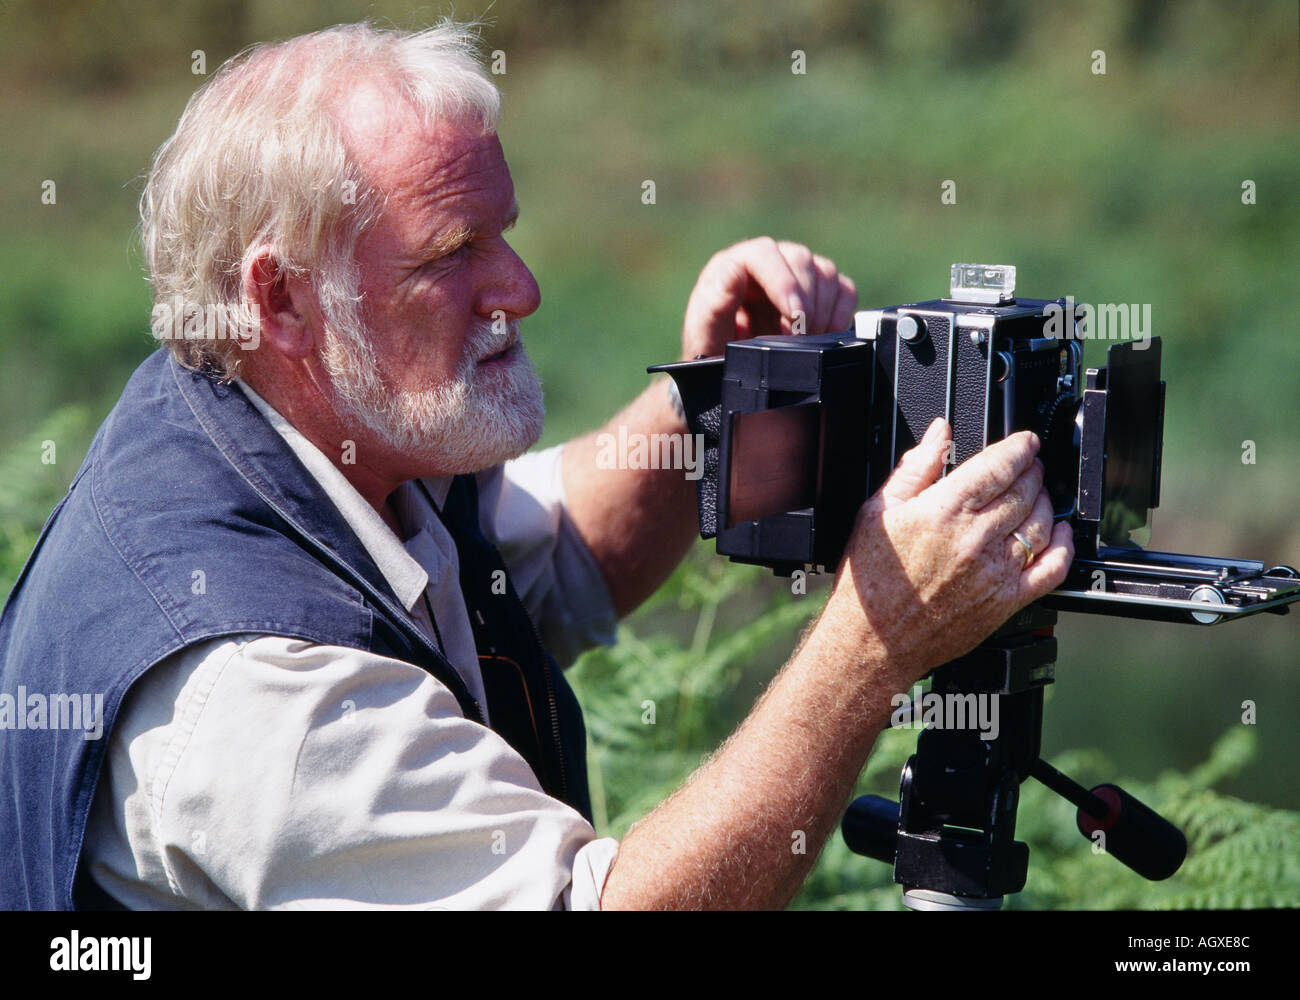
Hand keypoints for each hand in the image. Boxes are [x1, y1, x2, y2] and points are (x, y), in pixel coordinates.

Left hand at [679, 238, 857, 360]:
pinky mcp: (818, 293)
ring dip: (823, 309)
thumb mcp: (705, 332)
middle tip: (798, 336)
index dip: (783, 280)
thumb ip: (714, 303)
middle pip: (800, 259)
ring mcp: (795, 276)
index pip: (764, 253)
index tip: (793, 314)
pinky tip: (824, 335)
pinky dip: (841, 313)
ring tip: (806, 339)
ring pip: (825, 272)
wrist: (729, 370)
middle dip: (806, 301)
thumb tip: (733, 272)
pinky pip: (844, 289)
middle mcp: (767, 263)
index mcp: (733, 265)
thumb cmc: (712, 349)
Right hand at [822, 418, 1073, 687]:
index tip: (1025, 441)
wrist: (872, 640)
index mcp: (944, 510)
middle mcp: (975, 538)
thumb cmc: (871, 582)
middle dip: (1033, 470)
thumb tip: (938, 434)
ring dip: (1045, 501)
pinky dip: (1062, 546)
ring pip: (1040, 523)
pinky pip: (1052, 569)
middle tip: (1031, 464)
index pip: (999, 465)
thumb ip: (914, 468)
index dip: (1020, 447)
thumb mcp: (877, 511)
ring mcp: (996, 571)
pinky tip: (1058, 534)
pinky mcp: (1006, 601)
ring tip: (1038, 493)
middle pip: (1024, 490)